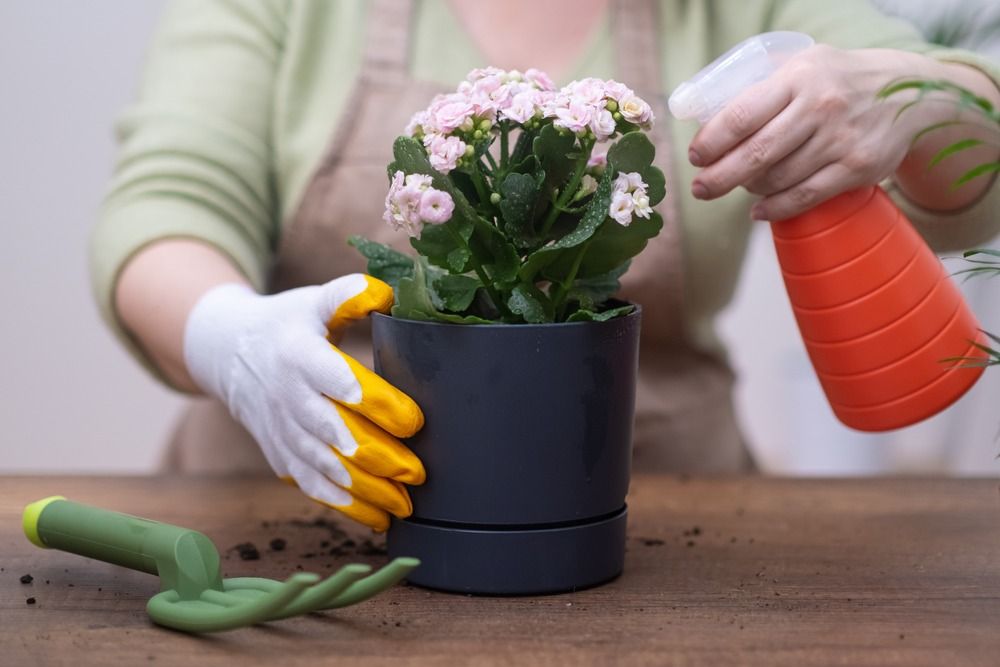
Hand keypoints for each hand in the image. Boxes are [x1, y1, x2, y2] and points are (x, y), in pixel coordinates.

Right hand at [183, 273, 423, 531]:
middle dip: (378, 456)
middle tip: (418, 471)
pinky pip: (312, 486)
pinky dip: (345, 505)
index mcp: (299, 355)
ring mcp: (282, 431)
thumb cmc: (287, 324)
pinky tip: (379, 517)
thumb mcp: (313, 301)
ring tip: (406, 503)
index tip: (414, 421)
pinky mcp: (281, 455)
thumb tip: (385, 291)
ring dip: (366, 489)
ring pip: (324, 467)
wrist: (228, 353)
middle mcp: (288, 397)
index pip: (339, 382)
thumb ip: (348, 296)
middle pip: (334, 433)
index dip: (377, 403)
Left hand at [687, 46, 925, 220]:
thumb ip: (762, 87)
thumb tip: (708, 119)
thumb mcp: (804, 65)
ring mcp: (841, 139)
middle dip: (719, 177)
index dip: (711, 142)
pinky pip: (805, 196)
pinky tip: (759, 210)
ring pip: (777, 178)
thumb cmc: (840, 80)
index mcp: (798, 78)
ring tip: (742, 186)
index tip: (696, 156)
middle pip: (755, 154)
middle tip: (701, 188)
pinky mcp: (858, 167)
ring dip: (750, 188)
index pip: (741, 115)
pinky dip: (776, 208)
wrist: (910, 92)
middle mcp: (819, 107)